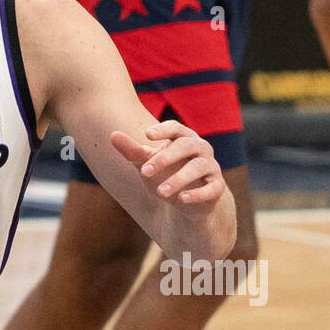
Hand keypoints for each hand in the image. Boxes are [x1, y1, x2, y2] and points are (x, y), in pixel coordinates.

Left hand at [110, 119, 224, 206]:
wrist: (188, 200)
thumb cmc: (165, 173)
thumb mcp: (147, 162)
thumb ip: (132, 150)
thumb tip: (112, 135)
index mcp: (184, 138)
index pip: (176, 128)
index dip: (163, 130)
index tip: (146, 136)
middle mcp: (201, 148)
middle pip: (186, 146)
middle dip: (164, 158)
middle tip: (144, 172)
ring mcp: (211, 167)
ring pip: (198, 167)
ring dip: (178, 179)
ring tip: (159, 192)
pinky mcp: (217, 188)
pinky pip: (212, 188)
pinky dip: (198, 194)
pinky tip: (182, 200)